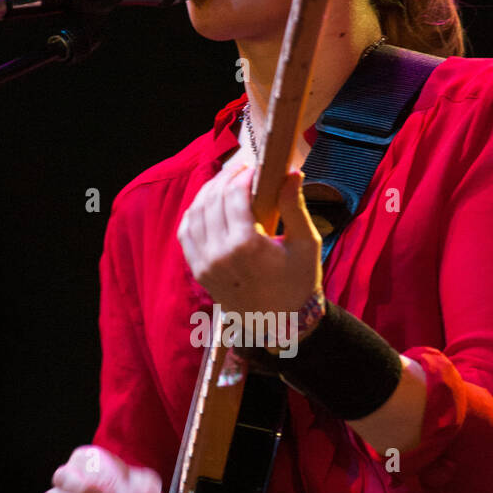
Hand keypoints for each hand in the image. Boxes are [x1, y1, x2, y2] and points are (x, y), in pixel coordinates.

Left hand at [177, 163, 321, 316]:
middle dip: (225, 179)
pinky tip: (207, 204)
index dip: (242, 176)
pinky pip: (186, 233)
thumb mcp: (306, 243)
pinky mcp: (199, 271)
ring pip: (195, 213)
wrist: (282, 323)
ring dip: (208, 192)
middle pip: (213, 200)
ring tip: (224, 183)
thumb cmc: (299, 282)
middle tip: (239, 170)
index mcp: (247, 246)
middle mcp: (220, 254)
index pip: (234, 195)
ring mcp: (205, 264)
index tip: (254, 169)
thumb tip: (292, 172)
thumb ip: (295, 206)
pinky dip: (193, 214)